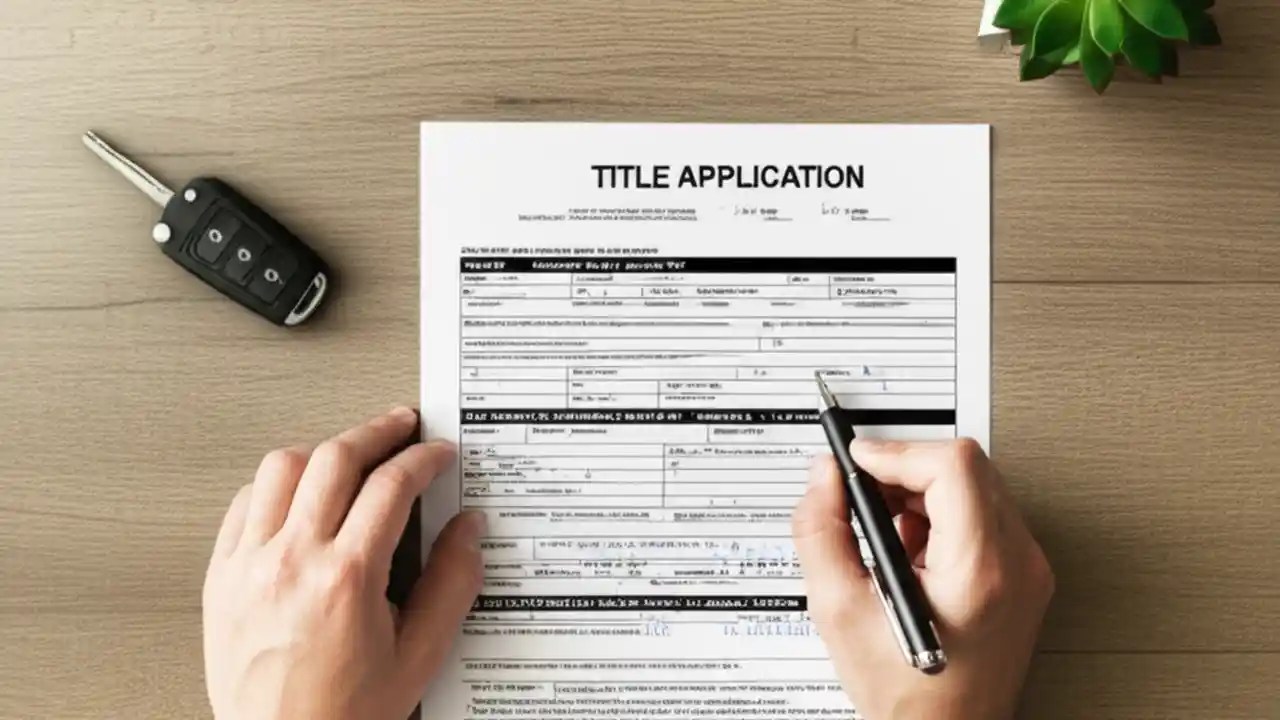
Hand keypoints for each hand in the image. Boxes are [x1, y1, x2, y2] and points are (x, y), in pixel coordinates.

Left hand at [202, 407, 485, 719]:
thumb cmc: (342, 715)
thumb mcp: (419, 656)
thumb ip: (452, 585)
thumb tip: (468, 532)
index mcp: (346, 579)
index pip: (391, 486)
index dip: (423, 458)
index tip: (437, 453)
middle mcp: (292, 562)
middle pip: (336, 457)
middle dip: (378, 431)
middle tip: (401, 426)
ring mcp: (249, 565)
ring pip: (282, 467)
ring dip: (323, 450)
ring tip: (350, 453)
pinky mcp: (221, 576)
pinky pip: (243, 503)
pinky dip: (275, 484)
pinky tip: (298, 491)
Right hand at [793, 439, 1053, 719]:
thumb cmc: (906, 696)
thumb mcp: (839, 611)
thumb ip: (820, 532)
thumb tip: (823, 479)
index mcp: (979, 570)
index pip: (951, 466)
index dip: (895, 452)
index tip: (858, 461)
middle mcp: (1017, 564)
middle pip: (966, 468)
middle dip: (905, 470)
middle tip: (862, 492)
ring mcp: (1027, 570)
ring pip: (976, 485)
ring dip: (921, 493)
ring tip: (884, 532)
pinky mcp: (1024, 576)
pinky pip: (984, 514)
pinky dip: (941, 516)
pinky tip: (911, 552)